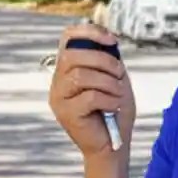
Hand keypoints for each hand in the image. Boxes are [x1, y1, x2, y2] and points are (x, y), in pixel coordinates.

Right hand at [48, 23, 135, 158]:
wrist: (113, 145)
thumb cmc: (114, 111)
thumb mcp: (114, 78)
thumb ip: (108, 59)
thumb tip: (108, 39)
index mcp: (68, 69)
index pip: (68, 38)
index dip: (89, 32)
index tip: (111, 40)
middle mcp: (58, 82)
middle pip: (73, 55)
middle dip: (104, 61)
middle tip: (119, 75)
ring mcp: (59, 97)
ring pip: (81, 75)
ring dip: (108, 82)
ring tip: (118, 94)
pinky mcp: (65, 113)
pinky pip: (89, 96)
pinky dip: (108, 99)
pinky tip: (112, 107)